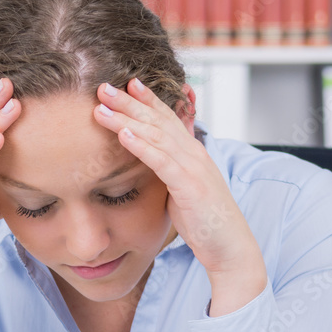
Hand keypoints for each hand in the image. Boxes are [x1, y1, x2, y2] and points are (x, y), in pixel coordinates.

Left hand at [92, 78, 267, 313]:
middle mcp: (194, 154)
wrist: (230, 248)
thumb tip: (152, 165)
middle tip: (103, 87)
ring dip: (127, 119)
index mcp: (193, 154)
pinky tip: (123, 135)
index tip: (128, 84)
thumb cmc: (205, 222)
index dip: (148, 100)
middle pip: (158, 120)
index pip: (168, 119)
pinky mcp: (190, 186)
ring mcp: (194, 168)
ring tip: (102, 107)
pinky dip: (141, 146)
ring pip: (156, 136)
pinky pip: (162, 161)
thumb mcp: (184, 191)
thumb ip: (170, 173)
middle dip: (130, 102)